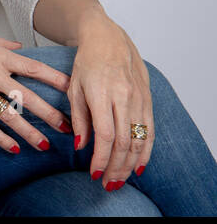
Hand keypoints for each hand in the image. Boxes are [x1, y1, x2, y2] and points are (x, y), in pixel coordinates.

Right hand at [0, 29, 72, 152]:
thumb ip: (0, 44)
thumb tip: (20, 47)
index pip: (34, 68)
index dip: (56, 80)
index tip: (75, 90)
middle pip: (27, 96)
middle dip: (50, 114)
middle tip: (68, 128)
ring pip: (9, 114)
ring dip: (29, 132)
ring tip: (44, 146)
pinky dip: (0, 138)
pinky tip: (13, 148)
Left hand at [67, 15, 152, 189]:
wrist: (108, 39)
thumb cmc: (86, 62)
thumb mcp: (73, 87)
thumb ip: (78, 117)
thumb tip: (80, 146)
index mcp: (102, 93)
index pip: (106, 135)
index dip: (101, 158)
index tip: (94, 173)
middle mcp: (124, 97)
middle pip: (124, 142)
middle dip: (116, 167)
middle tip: (108, 184)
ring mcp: (139, 98)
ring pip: (139, 139)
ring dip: (130, 164)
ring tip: (120, 180)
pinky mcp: (148, 100)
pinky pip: (150, 131)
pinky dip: (145, 151)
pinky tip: (138, 165)